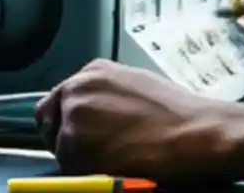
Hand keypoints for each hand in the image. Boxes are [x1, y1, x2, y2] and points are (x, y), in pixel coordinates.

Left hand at [35, 59, 243, 182]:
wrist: (193, 134)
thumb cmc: (178, 115)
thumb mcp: (138, 86)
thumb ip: (108, 93)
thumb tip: (96, 112)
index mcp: (93, 72)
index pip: (59, 98)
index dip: (67, 120)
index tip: (80, 133)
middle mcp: (78, 89)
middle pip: (50, 121)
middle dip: (66, 136)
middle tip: (94, 151)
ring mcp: (73, 117)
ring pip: (60, 146)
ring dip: (78, 156)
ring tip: (114, 158)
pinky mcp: (74, 147)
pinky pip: (68, 167)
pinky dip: (84, 172)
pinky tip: (114, 166)